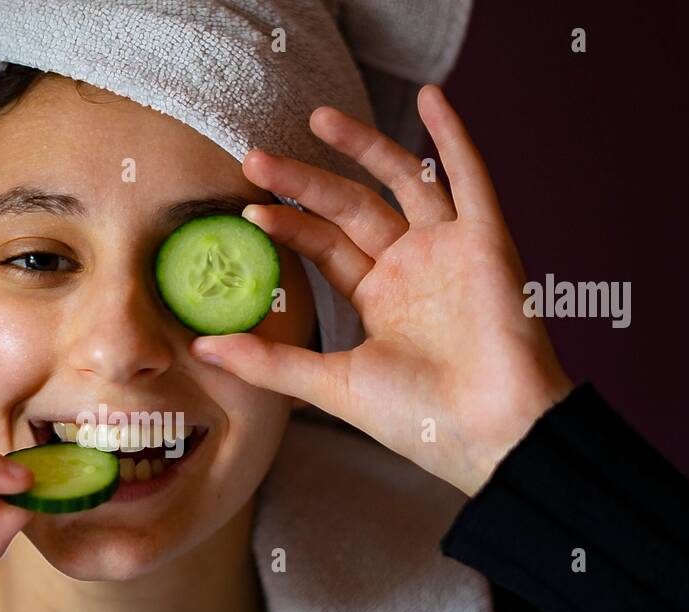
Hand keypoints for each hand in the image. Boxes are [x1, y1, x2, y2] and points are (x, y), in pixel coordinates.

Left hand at [191, 85, 573, 496]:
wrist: (486, 435)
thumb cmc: (418, 420)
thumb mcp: (331, 385)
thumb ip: (269, 362)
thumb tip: (201, 349)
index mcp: (380, 301)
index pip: (326, 247)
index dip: (288, 226)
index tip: (246, 210)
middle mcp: (413, 269)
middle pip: (351, 208)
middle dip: (303, 182)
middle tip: (253, 157)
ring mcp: (450, 252)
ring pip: (401, 182)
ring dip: (364, 146)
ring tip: (318, 117)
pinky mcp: (487, 242)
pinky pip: (470, 179)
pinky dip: (453, 139)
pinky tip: (433, 100)